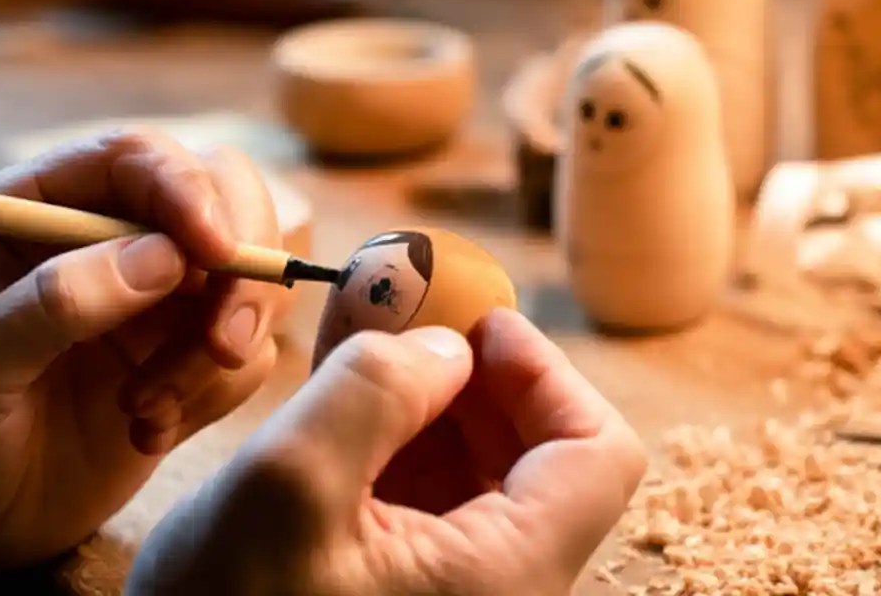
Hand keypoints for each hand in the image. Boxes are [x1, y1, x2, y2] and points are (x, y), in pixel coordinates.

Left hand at [0, 130, 283, 575]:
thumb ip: (58, 302)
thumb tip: (164, 256)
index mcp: (39, 209)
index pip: (137, 160)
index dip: (190, 191)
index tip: (217, 254)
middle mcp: (105, 240)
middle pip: (222, 200)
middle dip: (241, 268)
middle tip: (226, 342)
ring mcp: (151, 302)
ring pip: (244, 283)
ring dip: (217, 351)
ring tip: (148, 410)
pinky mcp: (181, 361)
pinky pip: (241, 354)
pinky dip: (212, 394)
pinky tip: (147, 431)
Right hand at [129, 309, 646, 594]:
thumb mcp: (284, 484)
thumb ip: (374, 391)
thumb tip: (444, 345)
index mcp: (504, 576)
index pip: (597, 455)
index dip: (545, 372)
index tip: (476, 321)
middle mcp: (500, 589)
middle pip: (543, 457)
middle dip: (478, 373)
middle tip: (412, 312)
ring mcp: (455, 590)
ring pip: (483, 472)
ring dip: (434, 396)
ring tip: (369, 338)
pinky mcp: (409, 586)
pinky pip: (433, 497)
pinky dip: (400, 434)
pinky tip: (346, 392)